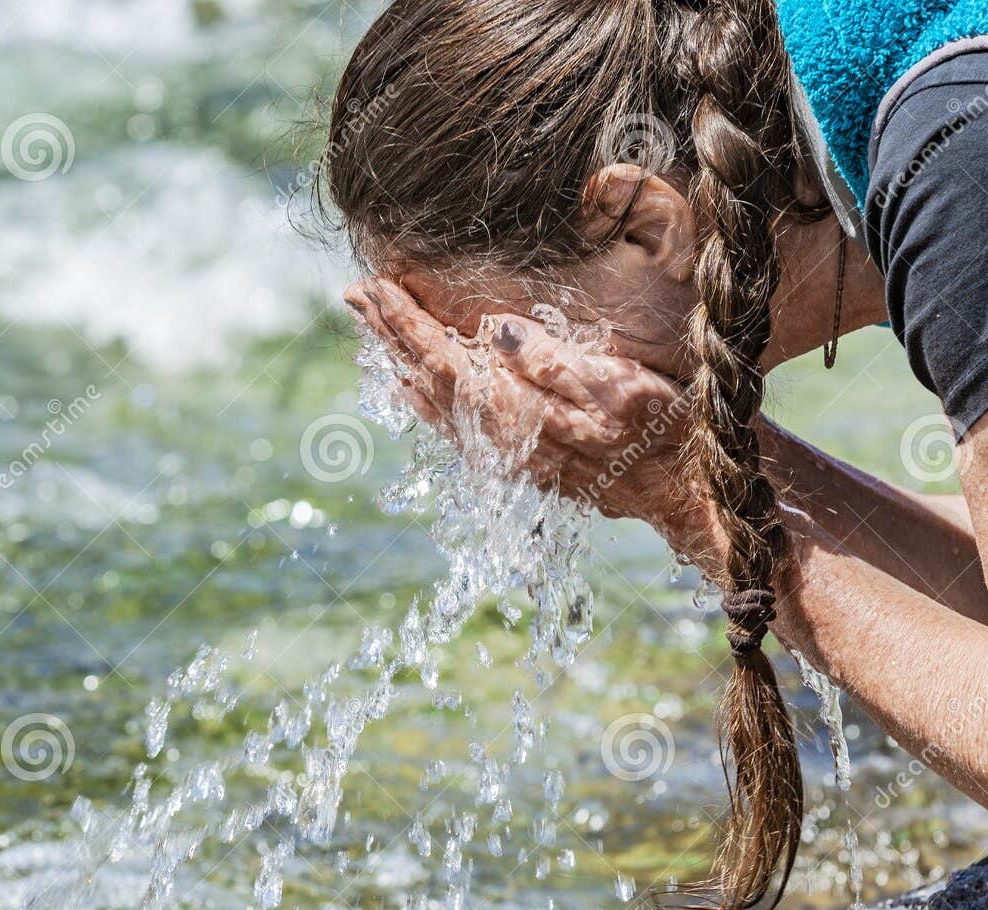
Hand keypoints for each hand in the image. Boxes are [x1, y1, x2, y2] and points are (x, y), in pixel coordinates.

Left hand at [344, 276, 695, 530]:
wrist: (686, 488)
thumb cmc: (662, 430)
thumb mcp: (617, 385)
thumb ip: (551, 360)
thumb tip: (493, 330)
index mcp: (515, 413)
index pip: (440, 360)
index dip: (404, 323)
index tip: (373, 289)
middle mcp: (496, 437)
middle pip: (423, 380)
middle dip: (388, 336)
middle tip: (354, 296)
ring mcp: (503, 452)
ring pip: (432, 403)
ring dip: (399, 362)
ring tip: (374, 330)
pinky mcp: (516, 458)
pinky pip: (451, 421)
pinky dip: (425, 393)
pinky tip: (416, 380)